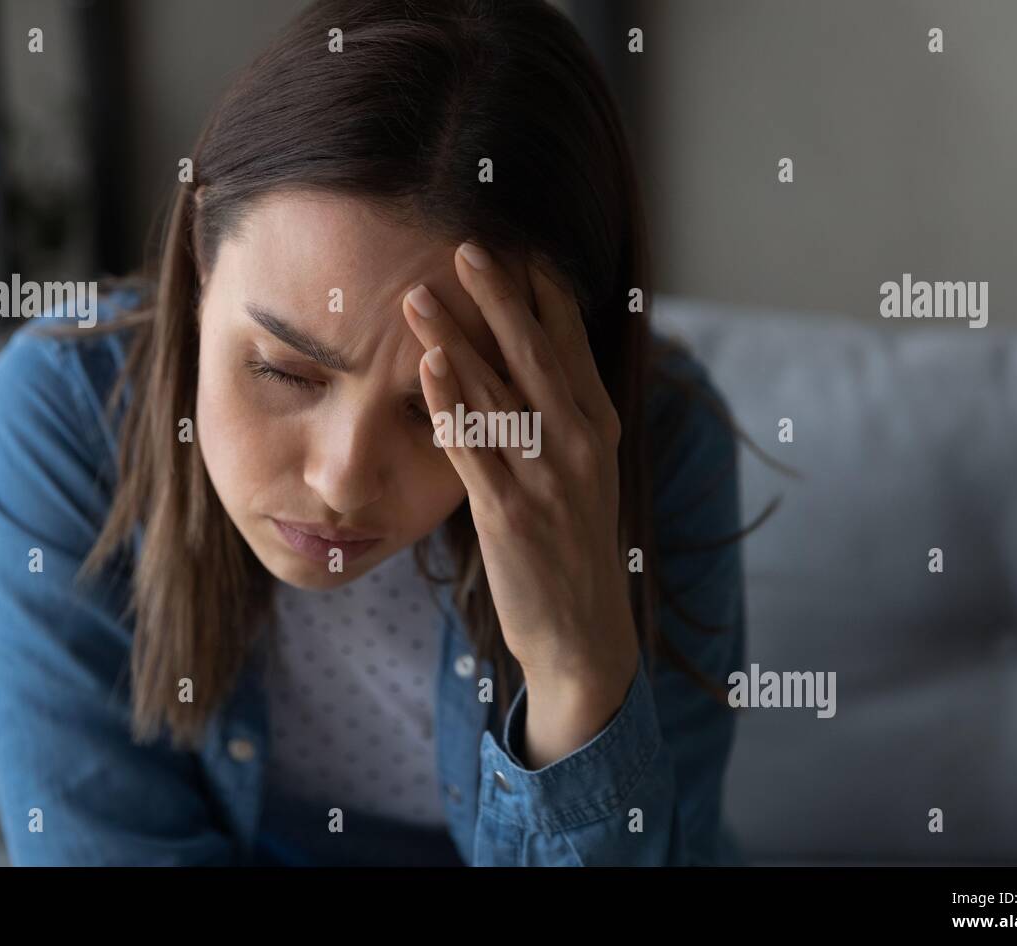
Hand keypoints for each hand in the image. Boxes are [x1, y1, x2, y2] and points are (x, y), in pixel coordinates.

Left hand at [402, 242, 639, 766]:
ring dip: (454, 341)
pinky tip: (425, 370)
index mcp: (597, 424)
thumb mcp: (583, 470)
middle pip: (532, 354)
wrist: (582, 630)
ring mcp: (546, 478)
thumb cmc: (573, 542)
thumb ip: (560, 413)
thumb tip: (526, 359)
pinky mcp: (511, 514)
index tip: (510, 245)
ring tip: (419, 298)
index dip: (538, 291)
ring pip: (497, 394)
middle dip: (496, 297)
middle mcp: (579, 442)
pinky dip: (449, 406)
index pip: (568, 341)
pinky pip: (473, 450)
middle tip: (463, 247)